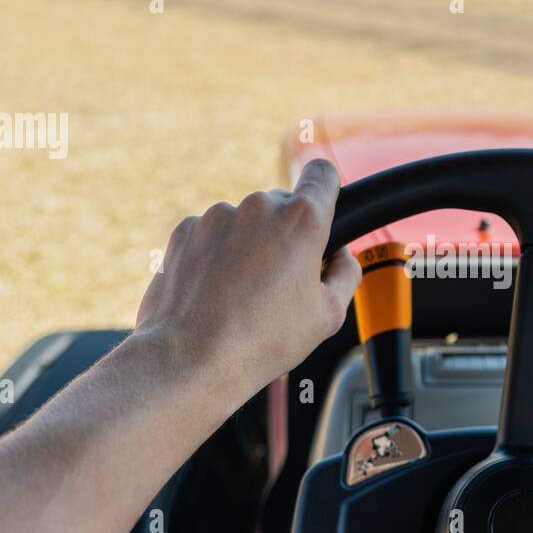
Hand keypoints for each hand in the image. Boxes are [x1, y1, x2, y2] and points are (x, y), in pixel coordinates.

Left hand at [133, 159, 360, 406]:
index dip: (326, 190)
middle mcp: (258, 207)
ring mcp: (217, 215)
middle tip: (282, 282)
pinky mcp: (186, 230)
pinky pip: (212, 235)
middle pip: (282, 205)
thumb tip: (340, 257)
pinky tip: (215, 293)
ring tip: (242, 295)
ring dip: (249, 246)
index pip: (322, 174)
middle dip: (286, 234)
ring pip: (245, 222)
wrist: (190, 357)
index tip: (322, 210)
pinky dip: (217, 256)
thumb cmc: (263, 340)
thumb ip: (346, 274)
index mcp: (302, 220)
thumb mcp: (329, 315)